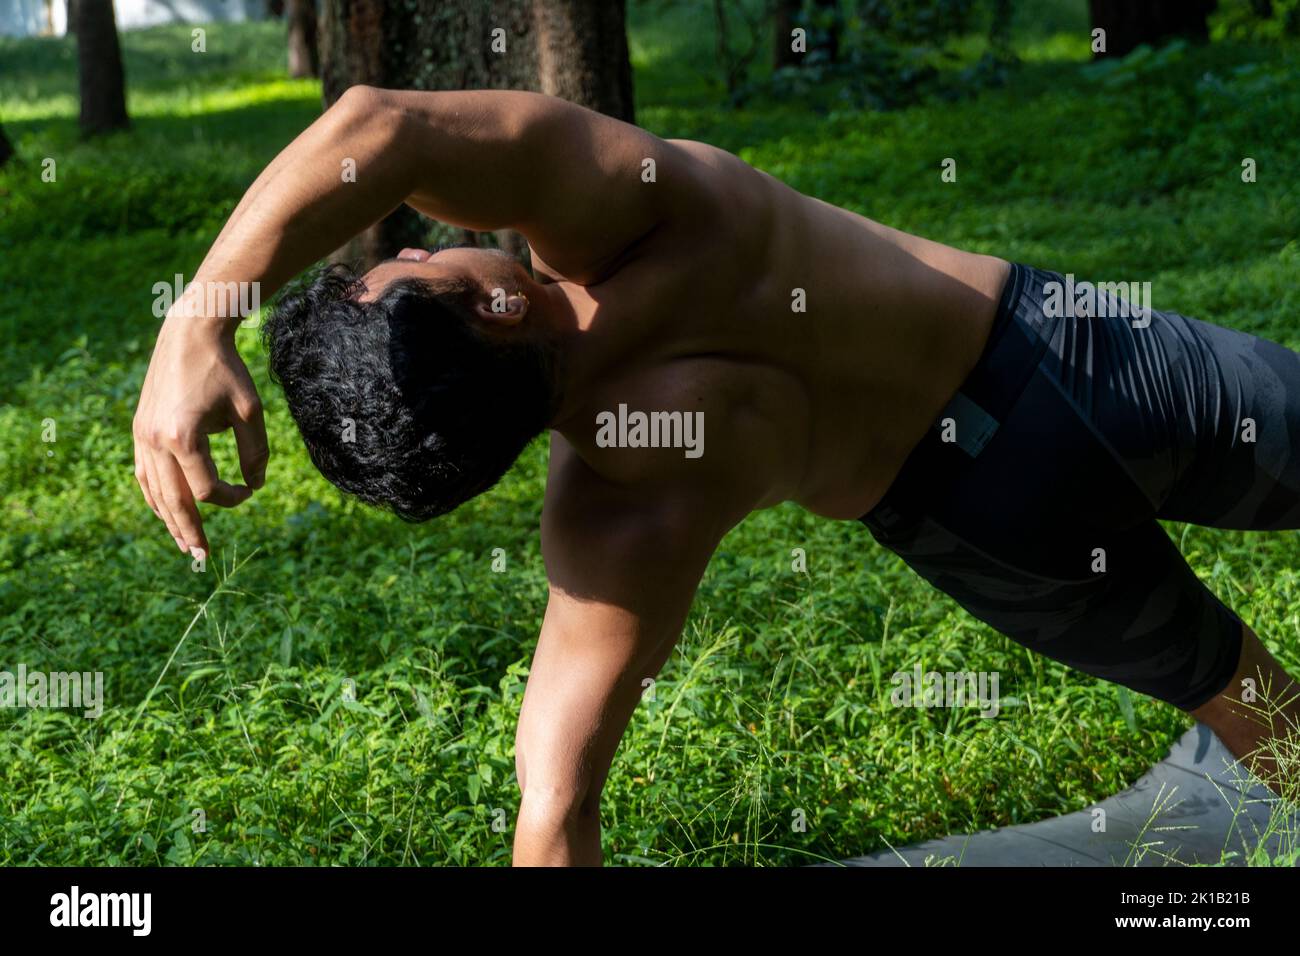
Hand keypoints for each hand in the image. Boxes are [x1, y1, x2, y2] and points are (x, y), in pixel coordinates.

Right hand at [133, 314, 267, 556]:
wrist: (190, 334)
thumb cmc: (226, 372)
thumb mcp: (250, 412)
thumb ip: (255, 452)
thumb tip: (255, 487)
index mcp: (183, 438)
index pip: (206, 488)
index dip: (230, 498)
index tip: (248, 492)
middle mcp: (155, 441)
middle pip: (173, 499)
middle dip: (190, 530)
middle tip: (202, 556)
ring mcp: (142, 436)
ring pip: (154, 490)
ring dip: (169, 519)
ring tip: (184, 542)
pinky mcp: (139, 429)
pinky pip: (144, 473)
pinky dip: (155, 495)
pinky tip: (167, 510)